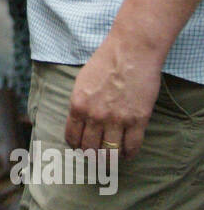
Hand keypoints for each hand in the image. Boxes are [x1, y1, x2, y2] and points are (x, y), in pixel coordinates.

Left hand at [65, 34, 162, 160]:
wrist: (132, 50)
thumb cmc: (106, 60)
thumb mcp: (82, 81)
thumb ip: (80, 102)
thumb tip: (80, 120)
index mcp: (78, 105)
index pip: (72, 137)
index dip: (77, 146)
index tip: (82, 148)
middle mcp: (95, 116)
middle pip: (90, 148)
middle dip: (93, 156)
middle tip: (97, 157)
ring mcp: (117, 119)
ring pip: (110, 152)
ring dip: (110, 159)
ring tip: (112, 159)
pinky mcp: (137, 120)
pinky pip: (132, 146)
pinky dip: (129, 153)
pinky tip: (128, 153)